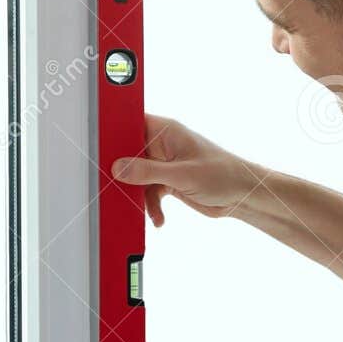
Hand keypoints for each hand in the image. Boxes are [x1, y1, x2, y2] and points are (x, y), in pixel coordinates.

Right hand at [112, 115, 264, 226]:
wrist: (242, 196)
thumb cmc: (223, 174)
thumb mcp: (182, 174)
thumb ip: (148, 171)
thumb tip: (119, 168)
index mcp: (166, 130)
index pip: (131, 123)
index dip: (114, 133)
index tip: (100, 149)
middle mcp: (162, 144)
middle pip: (130, 153)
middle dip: (123, 171)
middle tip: (115, 185)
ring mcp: (164, 163)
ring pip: (137, 176)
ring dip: (139, 195)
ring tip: (144, 208)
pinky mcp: (168, 181)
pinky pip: (149, 192)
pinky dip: (151, 206)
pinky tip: (159, 218)